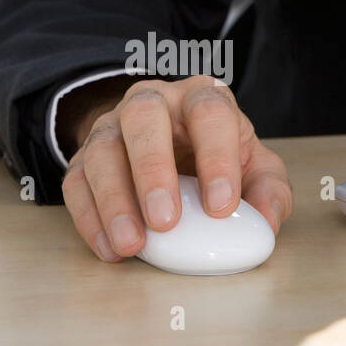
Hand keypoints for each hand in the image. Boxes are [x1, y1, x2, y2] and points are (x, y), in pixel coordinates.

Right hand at [59, 75, 292, 262]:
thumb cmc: (216, 156)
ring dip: (114, 199)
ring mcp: (112, 126)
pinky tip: (110, 248)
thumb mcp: (254, 167)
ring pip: (102, 149)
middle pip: (143, 116)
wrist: (170, 146)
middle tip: (164, 221)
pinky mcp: (84, 156)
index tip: (220, 207)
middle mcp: (153, 102)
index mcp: (201, 97)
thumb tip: (266, 223)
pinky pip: (76, 181)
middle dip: (152, 169)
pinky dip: (89, 218)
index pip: (209, 112)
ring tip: (133, 244)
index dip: (215, 158)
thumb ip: (268, 192)